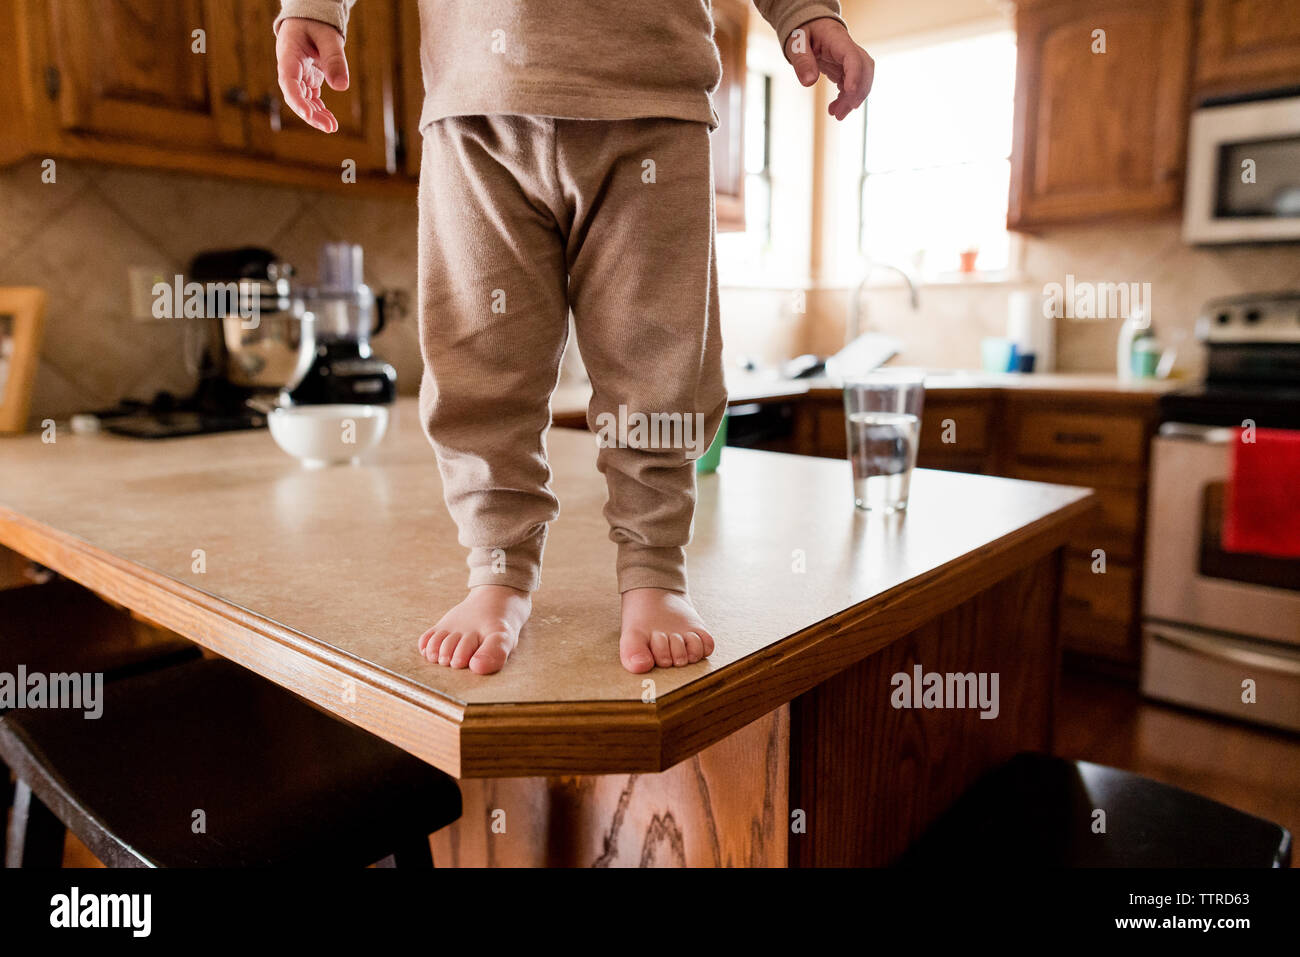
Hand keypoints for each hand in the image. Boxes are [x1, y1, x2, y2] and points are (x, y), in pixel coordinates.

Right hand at [275, 17, 349, 132]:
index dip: (296, 99)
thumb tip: (342, 87)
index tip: (307, 114)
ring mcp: (298, 76)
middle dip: (310, 114)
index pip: (288, 81)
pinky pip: (311, 99)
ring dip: (316, 115)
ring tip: (332, 127)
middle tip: (328, 127)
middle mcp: (289, 68)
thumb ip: (334, 58)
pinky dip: (320, 110)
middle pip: (295, 96)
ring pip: (303, 101)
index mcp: (288, 54)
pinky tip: (330, 121)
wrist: (310, 20)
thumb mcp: (328, 36)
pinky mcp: (307, 80)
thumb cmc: (316, 24)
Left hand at [784, 18, 873, 120]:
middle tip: (841, 113)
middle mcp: (849, 49)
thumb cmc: (804, 32)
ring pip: (861, 79)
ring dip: (852, 99)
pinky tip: (835, 109)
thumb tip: (809, 82)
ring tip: (837, 115)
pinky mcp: (846, 69)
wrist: (811, 27)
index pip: (852, 56)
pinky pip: (852, 84)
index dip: (854, 73)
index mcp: (837, 40)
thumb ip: (802, 61)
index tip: (850, 91)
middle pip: (864, 69)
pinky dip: (846, 99)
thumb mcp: (797, 43)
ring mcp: (849, 60)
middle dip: (857, 92)